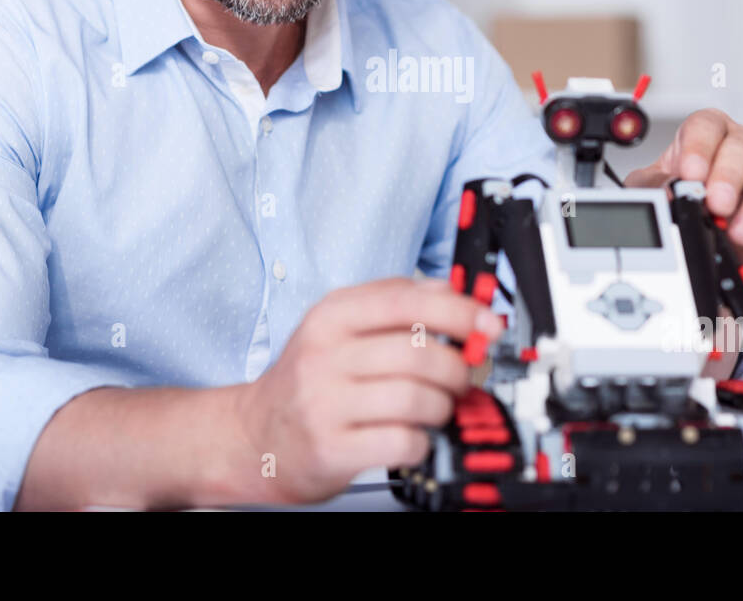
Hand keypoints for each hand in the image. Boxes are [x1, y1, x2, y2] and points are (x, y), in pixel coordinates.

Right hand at [234, 277, 502, 502]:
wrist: (254, 435)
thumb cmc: (307, 379)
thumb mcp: (339, 327)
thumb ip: (392, 304)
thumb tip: (454, 293)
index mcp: (331, 316)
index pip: (407, 301)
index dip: (459, 311)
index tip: (488, 324)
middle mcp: (323, 355)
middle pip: (419, 352)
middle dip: (457, 368)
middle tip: (462, 378)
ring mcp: (324, 403)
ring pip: (415, 397)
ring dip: (442, 406)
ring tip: (437, 408)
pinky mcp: (331, 449)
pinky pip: (402, 441)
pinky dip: (422, 441)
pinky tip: (413, 436)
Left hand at [625, 109, 742, 273]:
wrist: (700, 236)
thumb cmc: (679, 199)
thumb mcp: (654, 190)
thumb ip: (655, 186)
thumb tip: (666, 194)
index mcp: (707, 134)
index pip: (707, 126)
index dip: (699, 147)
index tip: (690, 173)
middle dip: (730, 176)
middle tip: (717, 204)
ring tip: (740, 233)